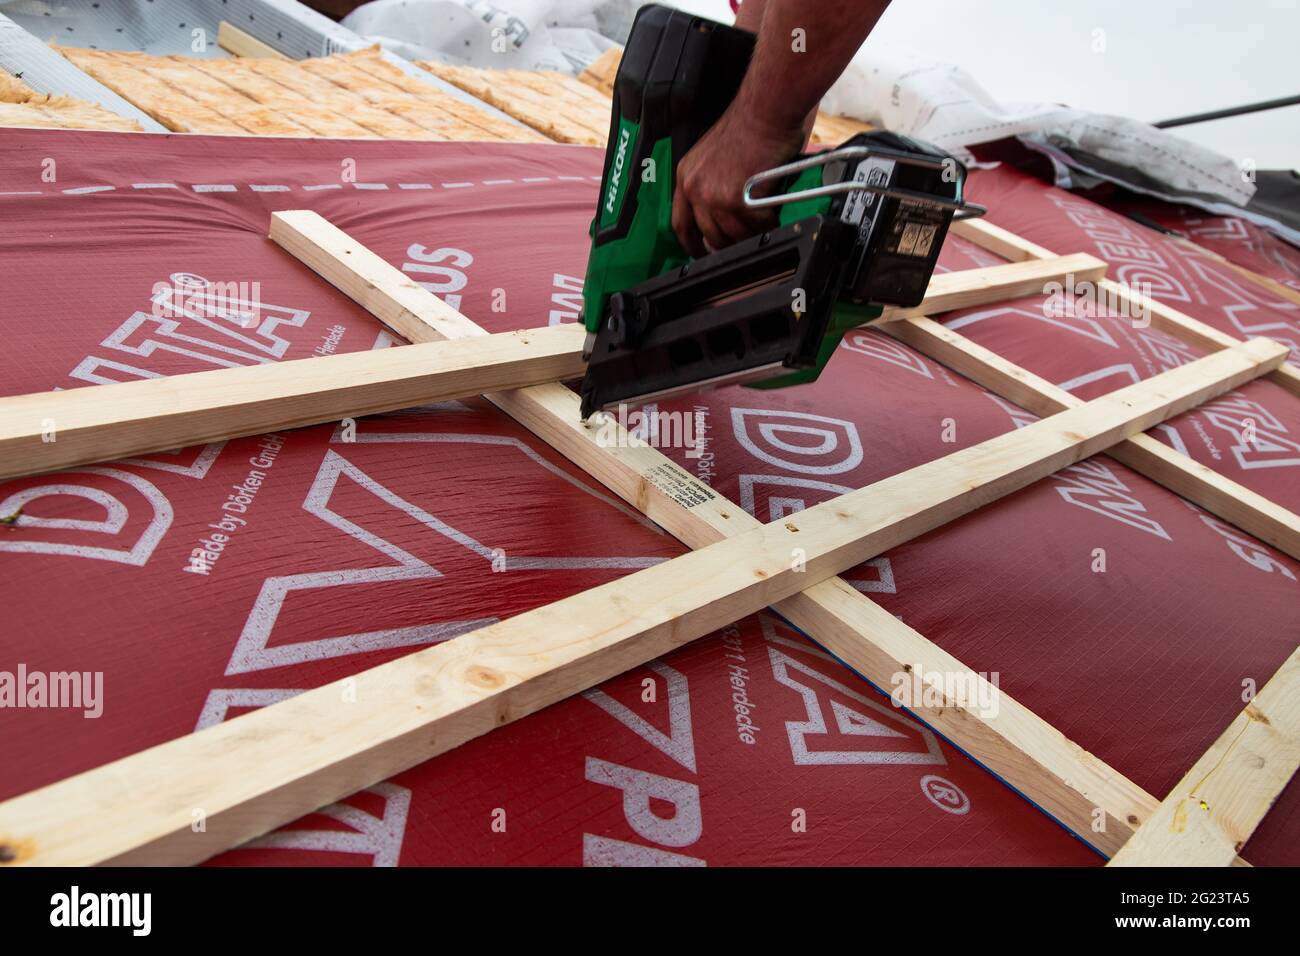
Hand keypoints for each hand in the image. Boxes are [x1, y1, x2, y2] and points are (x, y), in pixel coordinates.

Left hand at [671, 107, 810, 256]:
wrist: (765, 109)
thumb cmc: (749, 123)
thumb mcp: (713, 154)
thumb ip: (711, 182)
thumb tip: (722, 211)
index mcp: (686, 176)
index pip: (680, 223)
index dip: (692, 243)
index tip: (701, 252)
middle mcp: (695, 188)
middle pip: (710, 235)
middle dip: (729, 244)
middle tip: (745, 242)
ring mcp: (715, 196)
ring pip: (733, 235)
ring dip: (752, 235)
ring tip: (764, 226)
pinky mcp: (738, 200)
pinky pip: (757, 227)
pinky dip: (769, 225)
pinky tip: (776, 216)